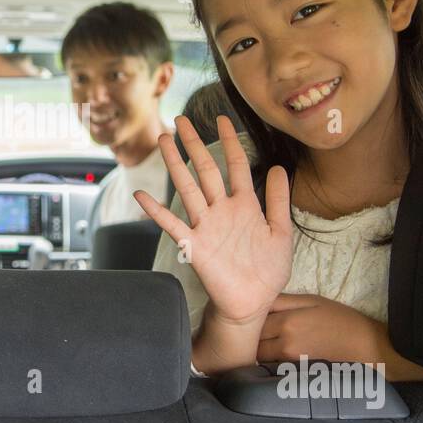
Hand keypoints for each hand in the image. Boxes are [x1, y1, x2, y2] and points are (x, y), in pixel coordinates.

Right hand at [134, 114, 292, 325]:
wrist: (253, 303)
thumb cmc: (267, 271)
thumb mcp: (281, 232)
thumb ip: (278, 200)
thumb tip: (279, 167)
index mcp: (245, 205)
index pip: (236, 165)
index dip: (230, 141)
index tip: (223, 119)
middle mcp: (222, 210)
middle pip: (205, 170)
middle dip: (194, 144)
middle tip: (181, 120)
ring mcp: (206, 226)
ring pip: (187, 188)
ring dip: (175, 164)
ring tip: (163, 141)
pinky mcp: (194, 246)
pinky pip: (172, 225)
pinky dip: (156, 211)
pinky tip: (141, 196)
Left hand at [257, 293, 388, 365]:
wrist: (367, 347)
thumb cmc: (341, 321)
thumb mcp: (313, 301)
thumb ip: (283, 301)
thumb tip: (258, 302)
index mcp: (287, 321)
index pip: (253, 322)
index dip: (253, 320)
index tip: (256, 318)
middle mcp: (284, 343)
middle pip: (254, 342)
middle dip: (255, 338)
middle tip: (265, 333)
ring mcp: (290, 362)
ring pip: (261, 358)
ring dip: (262, 352)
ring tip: (274, 345)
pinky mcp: (296, 375)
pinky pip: (273, 369)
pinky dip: (273, 364)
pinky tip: (283, 358)